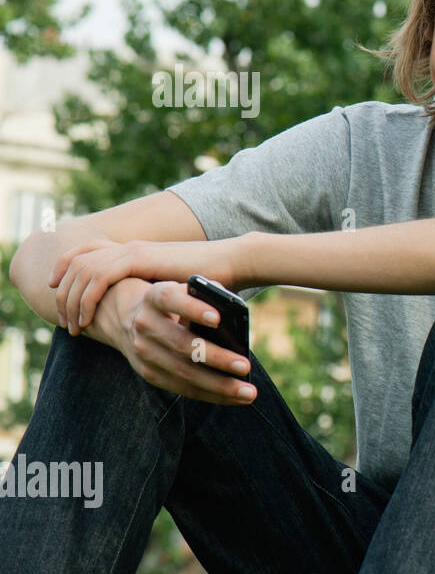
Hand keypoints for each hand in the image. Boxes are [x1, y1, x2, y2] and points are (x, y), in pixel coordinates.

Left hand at [50, 237, 241, 336]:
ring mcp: (132, 250)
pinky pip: (97, 276)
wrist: (233, 263)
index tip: (62, 301)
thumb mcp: (174, 290)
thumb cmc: (213, 281)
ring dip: (72, 300)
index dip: (65, 272)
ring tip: (74, 326)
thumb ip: (156, 297)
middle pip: (75, 262)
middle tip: (64, 322)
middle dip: (63, 293)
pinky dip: (86, 298)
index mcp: (135, 251)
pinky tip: (87, 318)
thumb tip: (151, 319)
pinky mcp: (139, 258)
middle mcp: (129, 247)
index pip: (85, 253)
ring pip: (81, 270)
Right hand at [100, 278, 256, 405]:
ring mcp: (144, 352)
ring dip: (218, 384)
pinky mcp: (148, 373)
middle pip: (181, 344)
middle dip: (217, 358)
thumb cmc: (175, 302)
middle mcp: (145, 324)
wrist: (129, 317)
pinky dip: (211, 394)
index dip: (192, 308)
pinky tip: (235, 398)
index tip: (218, 318)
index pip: (170, 299)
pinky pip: (182, 388)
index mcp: (155, 297)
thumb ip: (208, 296)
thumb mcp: (185, 291)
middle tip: (246, 366)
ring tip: (247, 392)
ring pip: (183, 372)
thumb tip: (236, 316)